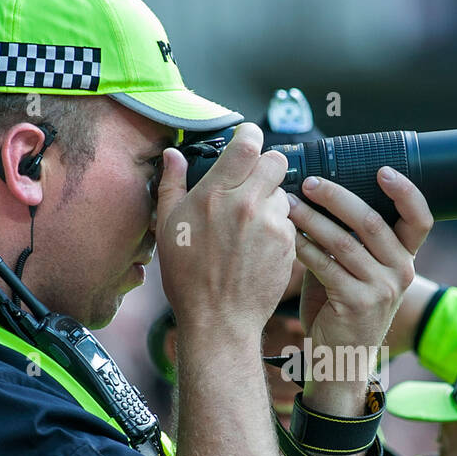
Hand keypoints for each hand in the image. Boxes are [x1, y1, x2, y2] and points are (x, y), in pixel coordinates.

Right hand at [155, 123, 295, 338]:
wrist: (218, 319)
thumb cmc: (188, 277)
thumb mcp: (168, 227)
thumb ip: (172, 184)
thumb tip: (173, 154)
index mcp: (216, 193)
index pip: (248, 143)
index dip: (250, 136)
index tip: (247, 140)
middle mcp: (247, 204)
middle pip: (276, 160)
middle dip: (266, 166)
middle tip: (253, 182)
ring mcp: (272, 225)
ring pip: (282, 193)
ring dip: (271, 201)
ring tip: (250, 225)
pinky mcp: (288, 245)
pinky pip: (288, 222)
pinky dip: (277, 229)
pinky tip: (258, 247)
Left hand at [286, 168, 431, 405]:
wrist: (341, 360)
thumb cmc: (341, 308)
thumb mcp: (353, 270)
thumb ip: (346, 239)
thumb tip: (318, 195)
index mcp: (405, 259)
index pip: (420, 219)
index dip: (406, 192)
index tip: (382, 171)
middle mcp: (401, 272)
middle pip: (372, 221)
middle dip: (337, 196)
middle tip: (309, 182)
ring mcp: (383, 289)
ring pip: (344, 241)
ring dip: (311, 219)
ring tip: (287, 205)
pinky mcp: (359, 303)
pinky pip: (326, 265)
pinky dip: (304, 248)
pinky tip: (288, 237)